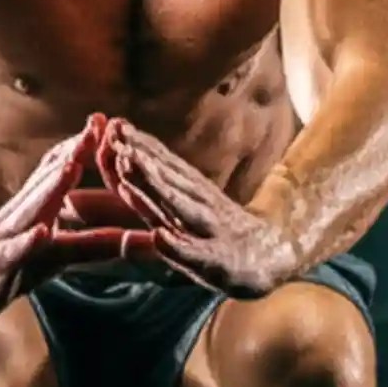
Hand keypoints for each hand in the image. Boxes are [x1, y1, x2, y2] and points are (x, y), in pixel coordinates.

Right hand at [0, 115, 150, 322]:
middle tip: (96, 129)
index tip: (110, 122)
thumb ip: (96, 242)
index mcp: (38, 209)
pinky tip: (43, 231)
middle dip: (72, 154)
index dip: (84, 147)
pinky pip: (12, 252)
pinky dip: (28, 242)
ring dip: (50, 188)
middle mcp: (21, 216)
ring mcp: (5, 239)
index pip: (59, 170)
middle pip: (47, 180)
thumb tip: (140, 236)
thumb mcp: (59, 254)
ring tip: (71, 167)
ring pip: (29, 210)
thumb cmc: (16, 266)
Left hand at [97, 119, 297, 296]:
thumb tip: (120, 159)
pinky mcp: (218, 263)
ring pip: (179, 207)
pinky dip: (177, 247)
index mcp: (189, 193)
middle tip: (116, 136)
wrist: (274, 256)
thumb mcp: (188, 204)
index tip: (112, 123)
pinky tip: (160, 237)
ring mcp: (210, 232)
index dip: (137, 145)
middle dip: (141, 158)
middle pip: (167, 179)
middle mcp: (199, 205)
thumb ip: (156, 186)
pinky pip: (195, 254)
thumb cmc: (221, 232)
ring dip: (156, 187)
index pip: (162, 166)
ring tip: (131, 167)